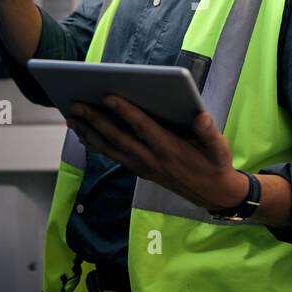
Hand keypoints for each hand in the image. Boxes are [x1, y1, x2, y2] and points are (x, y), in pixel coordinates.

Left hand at [66, 96, 246, 210]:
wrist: (213, 194)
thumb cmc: (215, 164)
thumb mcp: (219, 149)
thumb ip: (209, 132)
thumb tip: (201, 117)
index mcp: (169, 148)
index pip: (142, 127)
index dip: (125, 111)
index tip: (108, 96)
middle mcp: (151, 158)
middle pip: (118, 137)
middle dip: (96, 120)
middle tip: (76, 105)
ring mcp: (143, 166)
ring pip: (111, 148)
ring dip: (90, 133)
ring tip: (71, 119)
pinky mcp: (140, 170)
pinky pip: (114, 156)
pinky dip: (98, 146)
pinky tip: (84, 136)